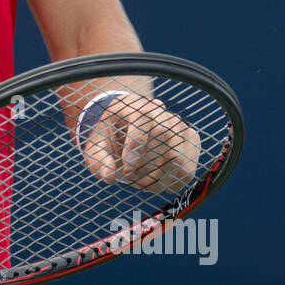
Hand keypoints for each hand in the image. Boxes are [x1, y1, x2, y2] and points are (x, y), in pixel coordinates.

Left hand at [82, 94, 199, 192]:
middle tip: (132, 177)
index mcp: (129, 104)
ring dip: (158, 173)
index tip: (127, 167)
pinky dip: (171, 177)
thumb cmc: (109, 142)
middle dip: (147, 162)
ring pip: (177, 150)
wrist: (125, 134)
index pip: (142, 115)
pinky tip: (156, 180)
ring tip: (141, 180)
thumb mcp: (95, 151)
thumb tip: (110, 175)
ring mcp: (175, 121)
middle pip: (164, 131)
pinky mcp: (188, 136)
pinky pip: (186, 162)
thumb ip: (100, 163)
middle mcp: (156, 108)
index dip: (137, 142)